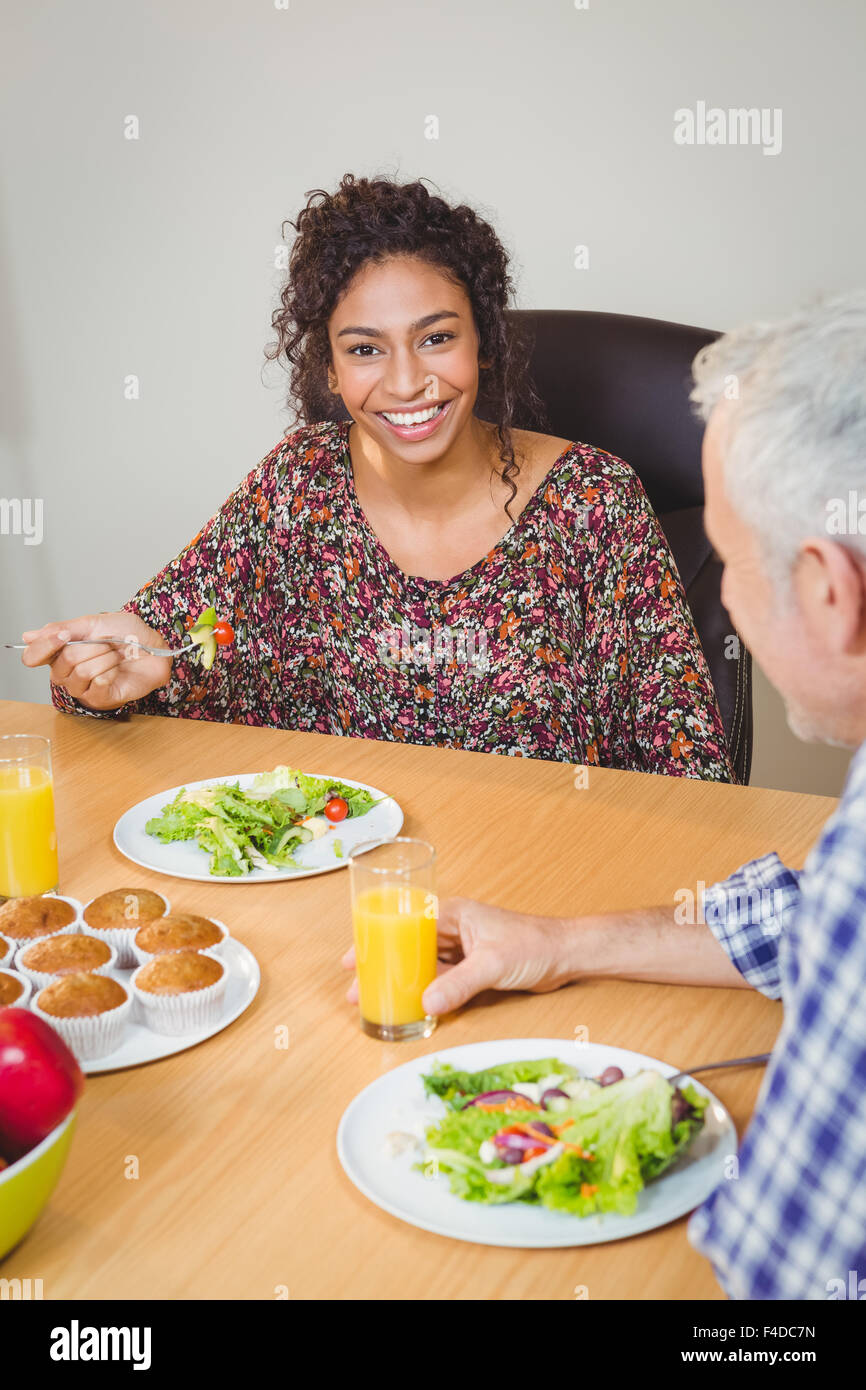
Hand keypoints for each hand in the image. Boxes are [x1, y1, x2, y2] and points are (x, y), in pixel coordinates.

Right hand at [20, 612, 172, 709]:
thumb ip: (61, 629)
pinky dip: (111, 671)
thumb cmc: (127, 635)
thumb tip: (28, 637)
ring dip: (104, 658)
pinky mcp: (100, 699)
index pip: (33, 656)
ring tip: (116, 656)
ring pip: (81, 672)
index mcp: (60, 652)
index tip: (64, 635)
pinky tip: (117, 670)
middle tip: (107, 644)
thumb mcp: (93, 623)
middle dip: (91, 647)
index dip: (44, 646)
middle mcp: (67, 672)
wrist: (155, 647)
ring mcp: (82, 688)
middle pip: (63, 662)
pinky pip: (97, 684)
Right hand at [341, 896, 580, 1015]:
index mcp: (453, 914)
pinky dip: (426, 990)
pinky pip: (441, 979)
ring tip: (376, 999)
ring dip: (403, 980)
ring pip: (423, 965)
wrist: (566, 955)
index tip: (353, 957)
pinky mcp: (473, 968)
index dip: (377, 939)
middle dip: (383, 965)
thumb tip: (425, 1004)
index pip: (404, 923)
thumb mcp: (491, 964)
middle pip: (408, 946)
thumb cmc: (534, 944)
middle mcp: (453, 929)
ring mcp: (463, 949)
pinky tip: (412, 1005)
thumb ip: (458, 985)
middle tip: (356, 987)